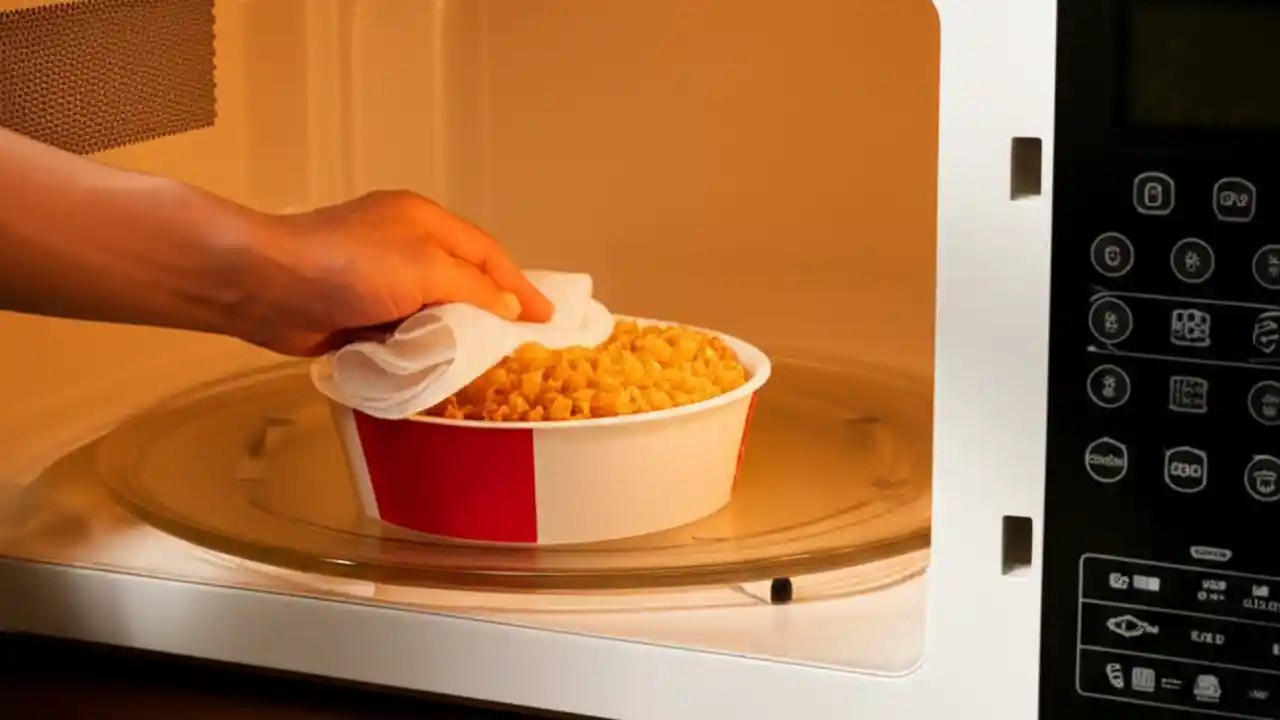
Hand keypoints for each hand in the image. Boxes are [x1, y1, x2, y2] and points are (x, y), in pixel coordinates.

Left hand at [238, 190, 554, 355]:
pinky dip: (422, 347)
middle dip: (491, 311)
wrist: (265, 286)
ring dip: (456, 334)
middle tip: (523, 346)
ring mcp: (378, 278)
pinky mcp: (354, 311)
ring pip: (434, 308)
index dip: (521, 287)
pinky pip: (403, 331)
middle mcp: (405, 245)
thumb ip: (473, 288)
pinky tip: (438, 369)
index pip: (490, 254)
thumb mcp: (424, 270)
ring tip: (488, 366)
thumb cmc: (348, 267)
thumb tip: (506, 307)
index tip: (549, 319)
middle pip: (464, 280)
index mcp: (425, 222)